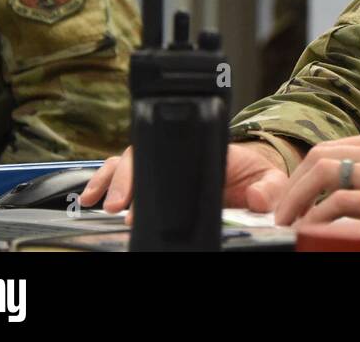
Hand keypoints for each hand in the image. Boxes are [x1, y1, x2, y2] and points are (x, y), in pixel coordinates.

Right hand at [80, 142, 290, 219]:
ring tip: (95, 200)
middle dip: (126, 180)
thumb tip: (256, 198)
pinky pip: (122, 175)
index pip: (176, 153)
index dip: (155, 172)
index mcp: (206, 153)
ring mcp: (164, 165)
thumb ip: (268, 189)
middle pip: (143, 156)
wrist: (252, 176)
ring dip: (109, 179)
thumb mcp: (270, 181)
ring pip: (127, 162)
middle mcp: (179, 154)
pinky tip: (89, 198)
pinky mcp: (154, 179)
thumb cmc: (257, 176)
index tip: (142, 198)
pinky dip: (103, 183)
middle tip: (118, 206)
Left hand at [273, 127, 359, 227]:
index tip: (292, 193)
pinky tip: (309, 228)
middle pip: (321, 155)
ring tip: (289, 220)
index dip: (304, 172)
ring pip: (323, 172)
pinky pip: (338, 202)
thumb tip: (345, 189)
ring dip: (296, 198)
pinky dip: (316, 216)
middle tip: (282, 209)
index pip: (332, 147)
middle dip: (294, 183)